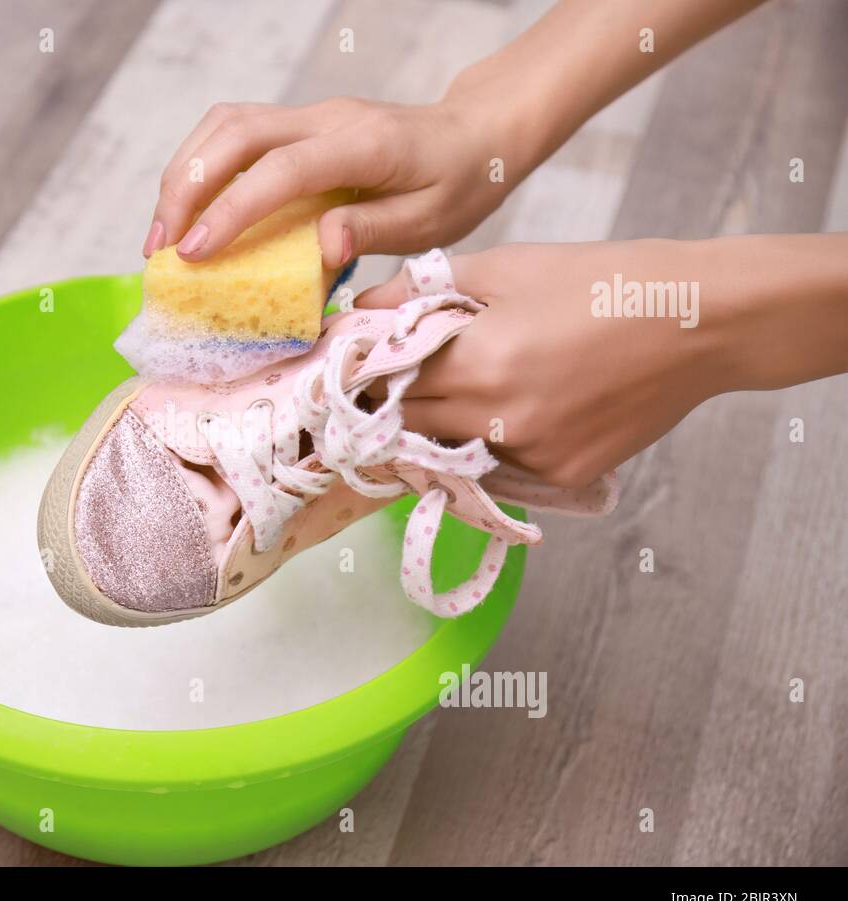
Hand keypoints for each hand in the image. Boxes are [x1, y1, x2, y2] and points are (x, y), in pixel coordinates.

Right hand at [143, 96, 525, 267]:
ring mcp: (308, 116)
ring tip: (164, 235)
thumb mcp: (434, 218)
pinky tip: (191, 213)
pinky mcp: (297, 126)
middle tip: (160, 250)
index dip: (233, 210)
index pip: (282, 170)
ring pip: (223, 127)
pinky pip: (234, 137)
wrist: (476, 132)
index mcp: (363, 145)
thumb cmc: (460, 180)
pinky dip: (201, 170)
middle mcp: (326, 119)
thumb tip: (322, 246)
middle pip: (233, 134)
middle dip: (185, 190)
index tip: (196, 254)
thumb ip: (376, 230)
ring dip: (183, 176)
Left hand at [357, 241, 731, 487]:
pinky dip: (496, 439)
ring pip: (454, 450)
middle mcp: (499, 419)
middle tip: (399, 378)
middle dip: (396, 403)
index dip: (368, 374)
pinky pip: (504, 465)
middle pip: (411, 425)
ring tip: (470, 386)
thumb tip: (358, 307)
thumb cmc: (603, 279)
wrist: (702, 320)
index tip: (358, 365)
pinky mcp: (564, 475)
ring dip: (444, 425)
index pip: (388, 384)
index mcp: (479, 362)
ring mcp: (534, 454)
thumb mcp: (508, 266)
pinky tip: (521, 404)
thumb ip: (422, 288)